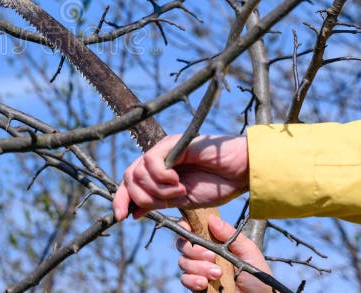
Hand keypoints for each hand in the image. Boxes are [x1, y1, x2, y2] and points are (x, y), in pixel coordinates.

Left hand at [112, 134, 248, 219]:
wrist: (239, 172)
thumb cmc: (216, 185)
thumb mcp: (180, 200)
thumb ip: (157, 202)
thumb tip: (132, 213)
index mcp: (157, 172)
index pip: (129, 183)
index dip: (120, 199)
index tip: (121, 217)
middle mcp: (157, 159)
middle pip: (129, 177)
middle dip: (141, 196)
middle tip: (167, 201)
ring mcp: (163, 150)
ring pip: (138, 172)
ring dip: (157, 190)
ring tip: (179, 191)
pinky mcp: (172, 143)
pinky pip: (151, 161)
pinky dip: (162, 178)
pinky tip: (178, 182)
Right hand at [177, 215, 272, 291]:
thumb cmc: (256, 273)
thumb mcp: (248, 251)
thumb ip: (230, 234)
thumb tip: (212, 219)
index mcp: (213, 240)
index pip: (191, 228)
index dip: (186, 227)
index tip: (192, 231)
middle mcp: (202, 253)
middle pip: (183, 245)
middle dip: (196, 251)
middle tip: (213, 258)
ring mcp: (199, 269)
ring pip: (183, 262)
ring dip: (199, 267)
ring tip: (218, 274)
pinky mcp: (196, 285)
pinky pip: (185, 279)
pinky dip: (193, 280)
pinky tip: (205, 283)